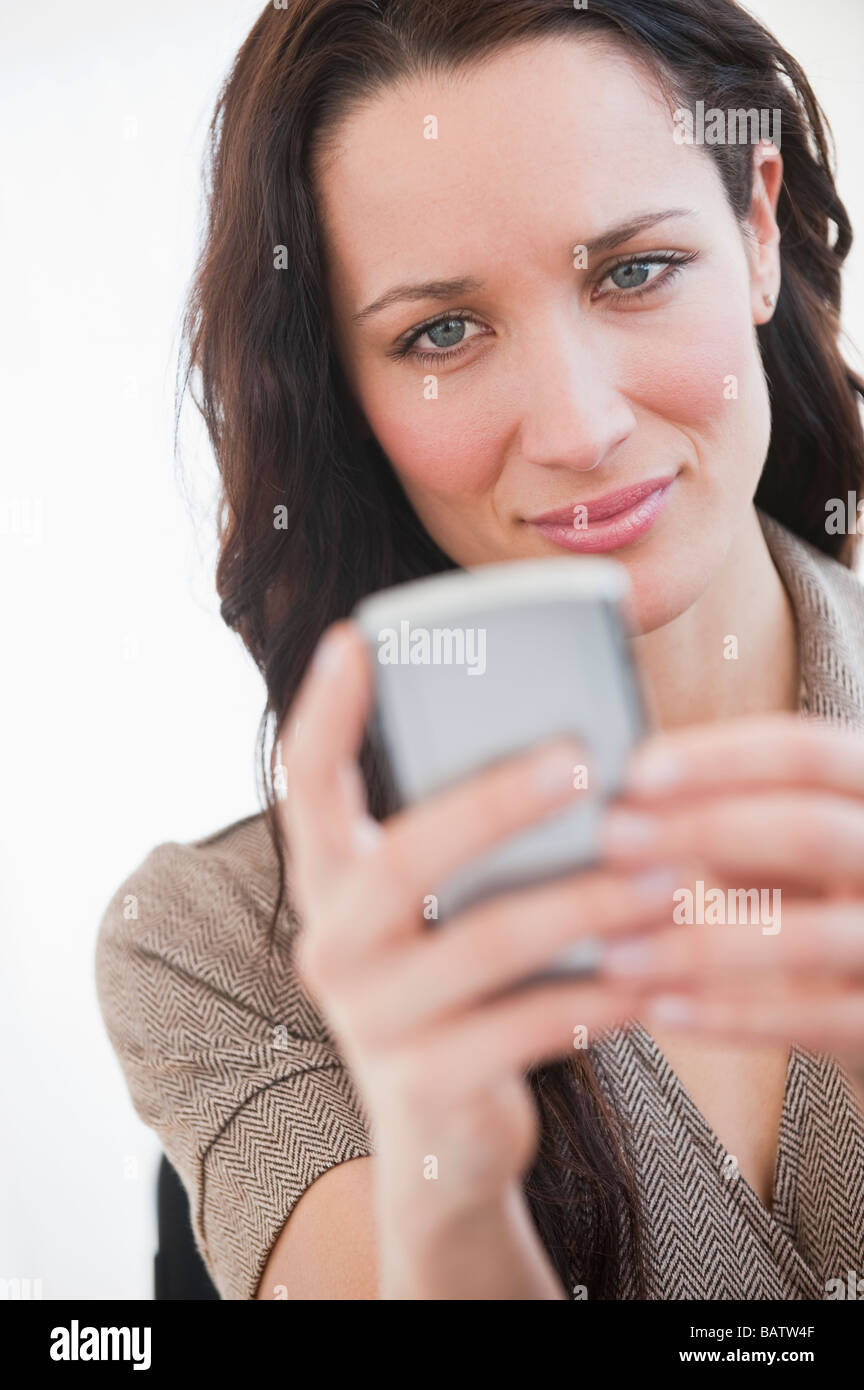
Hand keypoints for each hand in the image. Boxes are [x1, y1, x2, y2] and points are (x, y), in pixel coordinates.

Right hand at [274, 619, 682, 1294]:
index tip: (355, 639)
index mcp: (331, 883)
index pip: (305, 782)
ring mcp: (370, 1019)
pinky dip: (601, 995)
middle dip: (498, 801)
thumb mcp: (447, 912)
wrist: (443, 1142)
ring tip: (664, 878)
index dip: (325, 710)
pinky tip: (654, 974)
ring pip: (485, 939)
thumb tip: (581, 756)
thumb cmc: (461, 992)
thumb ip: (477, 846)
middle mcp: (331, 944)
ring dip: (585, 902)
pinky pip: (527, 1025)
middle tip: (583, 763)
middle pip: (405, 854)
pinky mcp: (425, 1084)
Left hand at [597, 713, 863, 1093]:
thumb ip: (731, 812)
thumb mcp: (792, 839)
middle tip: (610, 842)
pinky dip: (730, 1016)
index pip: (806, 752)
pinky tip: (657, 1006)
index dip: (720, 759)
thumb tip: (624, 804)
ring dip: (698, 944)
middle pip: (809, 831)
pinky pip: (814, 1021)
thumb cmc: (821, 895)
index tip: (635, 773)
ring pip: (809, 937)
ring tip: (612, 952)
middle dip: (703, 832)